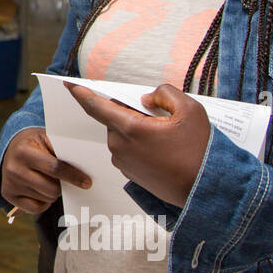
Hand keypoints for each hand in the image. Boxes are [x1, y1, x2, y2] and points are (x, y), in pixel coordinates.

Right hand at [0, 127, 90, 216]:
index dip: (73, 176)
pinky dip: (44, 203)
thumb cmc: (36, 145)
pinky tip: (42, 191)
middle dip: (63, 186)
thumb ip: (62, 151)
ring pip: (46, 199)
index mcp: (24, 151)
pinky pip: (36, 209)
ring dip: (53, 193)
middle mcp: (14, 168)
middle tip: (64, 180)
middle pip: (52, 188)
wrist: (12, 148)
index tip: (87, 183)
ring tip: (49, 181)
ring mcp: (10, 183)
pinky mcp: (8, 195)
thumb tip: (85, 167)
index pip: (54, 168)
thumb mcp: (47, 140)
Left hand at [66, 82, 209, 208]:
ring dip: (136, 129)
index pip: (96, 106)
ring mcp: (123, 162)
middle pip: (114, 119)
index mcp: (130, 128)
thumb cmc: (199, 150)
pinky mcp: (129, 173)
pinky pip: (127, 150)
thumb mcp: (189, 110)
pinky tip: (161, 149)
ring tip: (164, 136)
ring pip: (122, 134)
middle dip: (130, 112)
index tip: (68, 84)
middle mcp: (120, 146)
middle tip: (157, 116)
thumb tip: (145, 98)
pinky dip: (139, 144)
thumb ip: (164, 94)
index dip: (81, 93)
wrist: (205, 188)